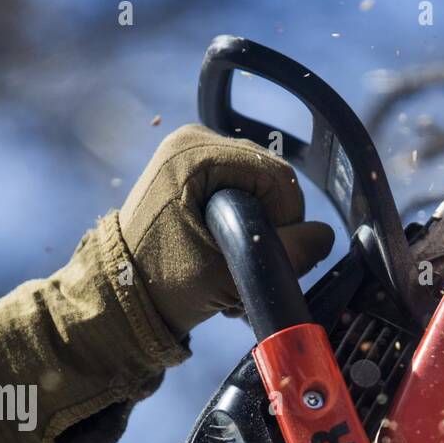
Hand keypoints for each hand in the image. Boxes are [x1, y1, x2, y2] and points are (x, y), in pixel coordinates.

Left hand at [118, 124, 333, 339]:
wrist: (119, 299)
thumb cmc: (164, 285)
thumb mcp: (230, 273)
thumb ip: (285, 254)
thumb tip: (324, 237)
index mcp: (194, 152)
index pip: (276, 176)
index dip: (286, 221)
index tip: (264, 259)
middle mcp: (192, 143)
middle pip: (269, 182)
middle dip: (271, 230)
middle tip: (247, 272)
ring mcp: (190, 158)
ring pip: (258, 192)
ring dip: (257, 235)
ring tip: (232, 271)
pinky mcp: (191, 177)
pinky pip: (238, 194)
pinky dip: (241, 229)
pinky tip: (225, 258)